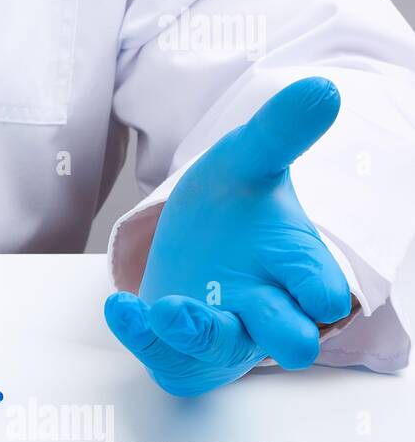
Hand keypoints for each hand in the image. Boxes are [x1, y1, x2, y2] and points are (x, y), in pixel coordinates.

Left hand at [104, 77, 352, 395]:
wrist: (191, 236)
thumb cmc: (233, 204)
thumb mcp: (246, 161)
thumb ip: (279, 132)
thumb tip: (323, 88)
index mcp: (297, 267)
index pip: (323, 291)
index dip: (321, 294)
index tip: (319, 295)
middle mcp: (266, 307)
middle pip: (290, 340)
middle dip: (280, 336)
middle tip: (264, 319)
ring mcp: (223, 332)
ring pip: (220, 349)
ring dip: (197, 332)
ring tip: (169, 309)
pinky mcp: (180, 347)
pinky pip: (163, 352)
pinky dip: (139, 332)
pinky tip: (119, 304)